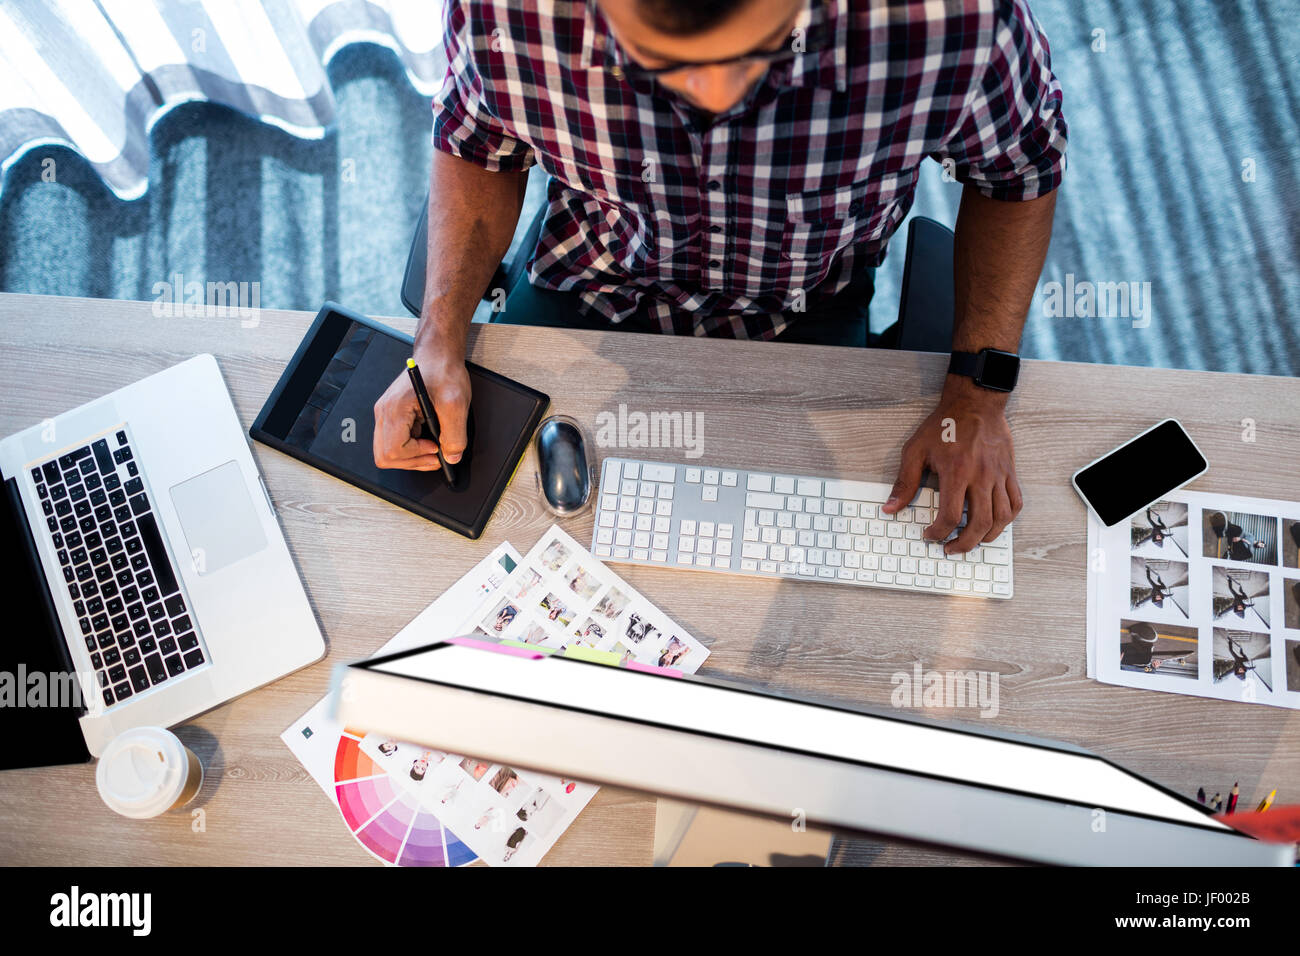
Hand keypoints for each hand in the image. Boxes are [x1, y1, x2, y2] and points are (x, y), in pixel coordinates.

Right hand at [372, 346, 470, 470]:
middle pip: (385, 455)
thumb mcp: (456, 404)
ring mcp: (386, 415)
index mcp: (395, 408)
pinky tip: (427, 439)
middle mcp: (385, 412)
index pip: (392, 450)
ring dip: (412, 456)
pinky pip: (394, 442)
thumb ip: (455, 434)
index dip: (416, 455)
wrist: (439, 356)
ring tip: (433, 448)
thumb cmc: (443, 371)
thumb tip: (452, 456)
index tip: (435, 448)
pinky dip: (411, 448)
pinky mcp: (392, 416)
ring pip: (387, 452)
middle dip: (412, 461)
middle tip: (435, 457)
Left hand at [881, 377, 1022, 553]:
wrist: (975, 403)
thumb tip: (890, 508)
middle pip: (979, 523)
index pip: (950, 515)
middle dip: (965, 543)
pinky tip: (994, 524)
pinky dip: (1007, 520)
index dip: (938, 532)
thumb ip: (904, 482)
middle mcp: (981, 476)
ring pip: (1001, 518)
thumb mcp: (916, 450)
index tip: (930, 536)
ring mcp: (999, 475)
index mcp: (957, 472)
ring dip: (987, 537)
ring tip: (972, 541)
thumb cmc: (945, 425)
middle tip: (951, 548)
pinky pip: (1015, 503)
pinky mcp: (1010, 473)